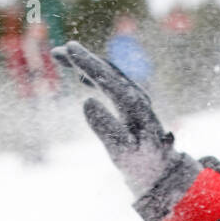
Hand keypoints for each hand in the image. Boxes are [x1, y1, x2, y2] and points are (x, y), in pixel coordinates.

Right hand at [52, 41, 198, 218]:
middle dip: (84, 59)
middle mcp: (138, 97)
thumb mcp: (122, 153)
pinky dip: (94, 75)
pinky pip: (111, 81)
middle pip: (109, 71)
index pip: (110, 81)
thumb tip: (87, 101)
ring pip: (109, 73)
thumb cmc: (140, 164)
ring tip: (61, 57)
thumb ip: (107, 129)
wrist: (161, 170)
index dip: (90, 65)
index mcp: (136, 108)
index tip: (71, 50)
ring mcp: (136, 98)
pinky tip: (80, 76)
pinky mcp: (132, 102)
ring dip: (87, 63)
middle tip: (58, 50)